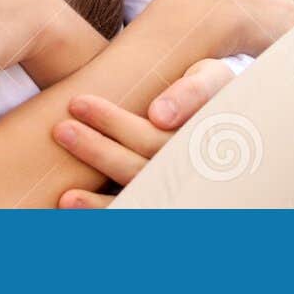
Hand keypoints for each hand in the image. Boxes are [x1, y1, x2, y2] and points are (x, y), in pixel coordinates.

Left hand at [53, 57, 236, 207]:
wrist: (232, 115)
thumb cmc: (215, 89)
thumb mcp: (211, 78)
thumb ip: (191, 92)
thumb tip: (159, 116)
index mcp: (201, 142)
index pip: (152, 138)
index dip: (114, 124)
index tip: (79, 103)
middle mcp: (192, 174)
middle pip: (139, 169)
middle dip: (97, 151)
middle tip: (60, 129)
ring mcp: (179, 193)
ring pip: (136, 198)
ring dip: (98, 203)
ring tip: (65, 197)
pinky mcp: (164, 202)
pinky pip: (134, 213)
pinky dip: (105, 216)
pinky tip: (77, 212)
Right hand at [165, 0, 293, 58]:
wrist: (196, 14)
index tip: (237, 12)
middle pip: (279, 5)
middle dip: (267, 18)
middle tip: (243, 34)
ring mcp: (284, 11)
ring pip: (286, 26)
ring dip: (274, 36)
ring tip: (251, 49)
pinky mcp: (285, 34)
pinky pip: (289, 46)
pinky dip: (279, 51)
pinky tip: (260, 57)